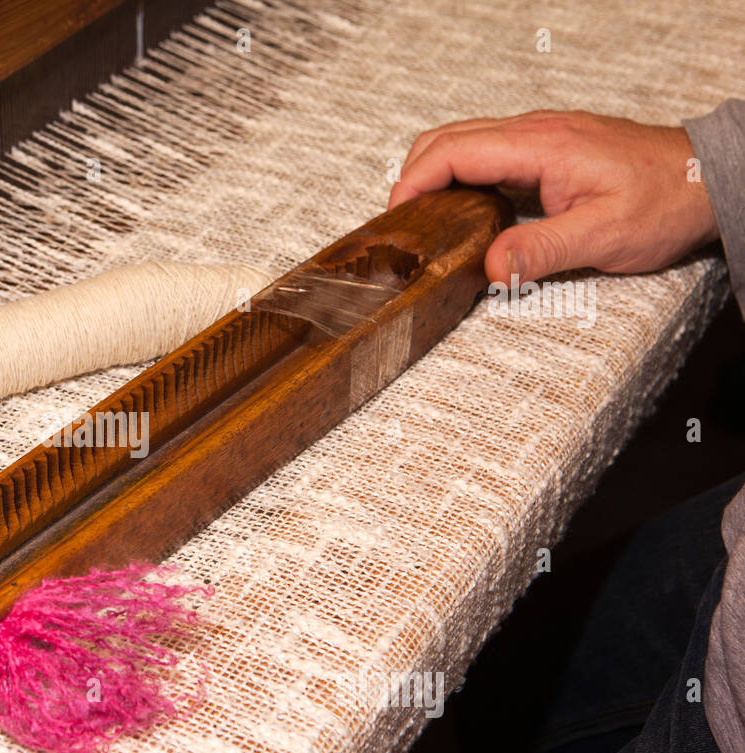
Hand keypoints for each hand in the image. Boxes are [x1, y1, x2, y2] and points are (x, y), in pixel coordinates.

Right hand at [388, 110, 719, 285]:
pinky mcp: (547, 149)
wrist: (709, 178)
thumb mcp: (604, 237)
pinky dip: (460, 178)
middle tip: (401, 227)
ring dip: (435, 177)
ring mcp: (541, 137)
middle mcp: (536, 132)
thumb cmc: (666, 201)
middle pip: (448, 139)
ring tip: (426, 224)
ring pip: (465, 143)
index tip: (394, 218)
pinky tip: (465, 214)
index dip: (413, 182)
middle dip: (412, 178)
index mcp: (541, 146)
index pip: (454, 151)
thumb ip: (543, 251)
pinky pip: (488, 154)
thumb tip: (491, 269)